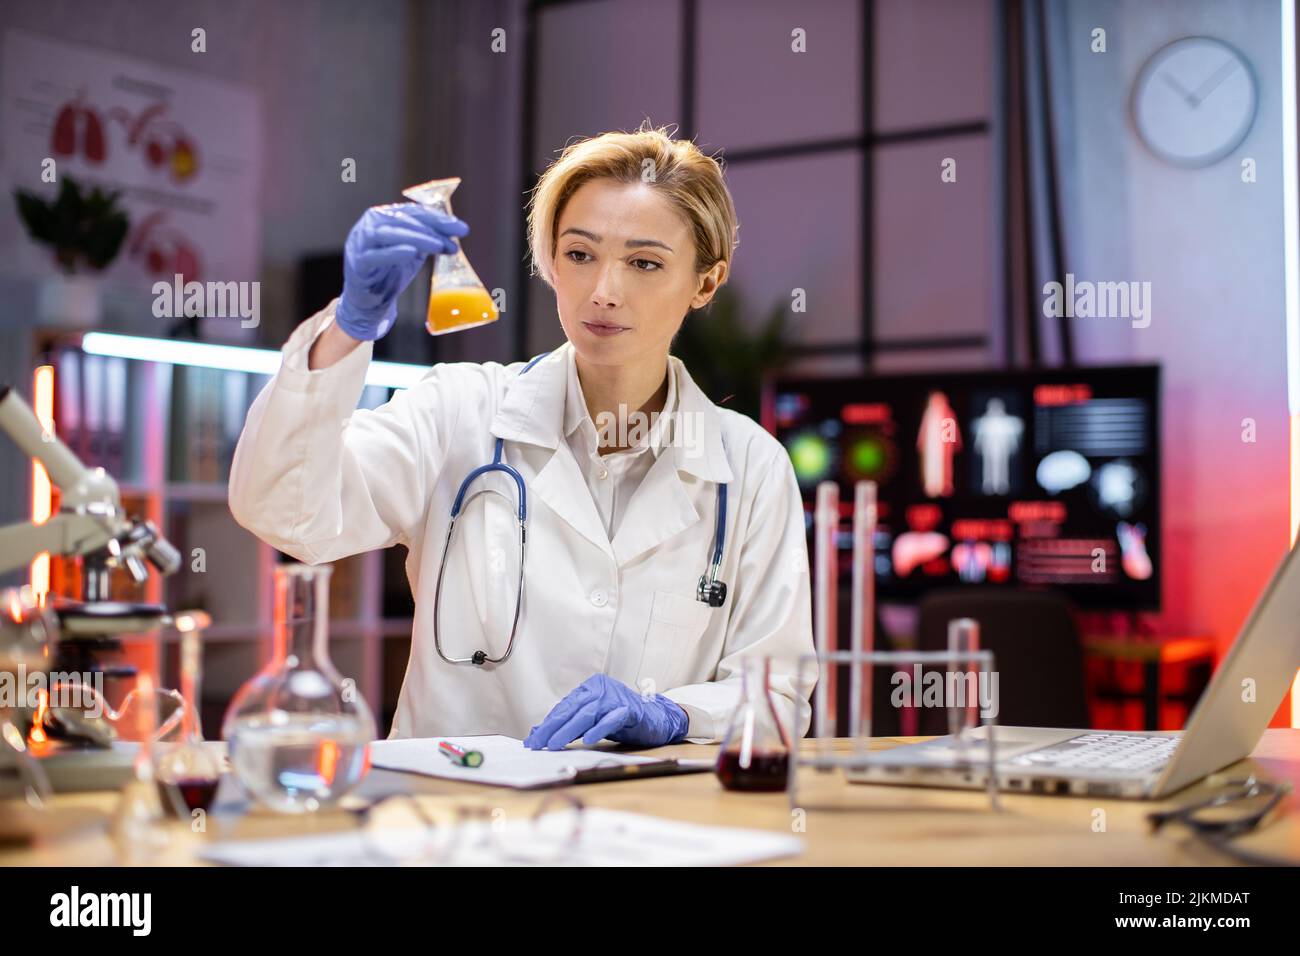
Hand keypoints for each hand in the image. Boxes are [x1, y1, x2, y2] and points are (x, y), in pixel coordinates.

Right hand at [335, 203, 468, 340]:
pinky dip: (393, 253)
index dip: (438, 218)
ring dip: (416, 237)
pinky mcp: (358, 264)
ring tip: (438, 245)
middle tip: (454, 238)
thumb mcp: (415, 252)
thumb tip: (458, 231)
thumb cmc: (391, 272)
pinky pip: (375, 256)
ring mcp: (361, 243)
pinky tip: (411, 252)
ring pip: (388, 234)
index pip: (413, 211)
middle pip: (402, 219)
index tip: (462, 229)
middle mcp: (370, 224)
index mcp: (385, 217)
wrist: (369, 301)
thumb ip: (430, 240)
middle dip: (431, 228)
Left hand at [524, 675, 689, 749]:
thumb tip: (537, 733)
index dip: (547, 723)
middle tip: (538, 744)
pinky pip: (611, 718)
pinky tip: (587, 740)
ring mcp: (616, 697)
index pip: (564, 706)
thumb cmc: (622, 720)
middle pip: (572, 709)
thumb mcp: (592, 721)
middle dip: (552, 728)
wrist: (657, 718)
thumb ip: (568, 724)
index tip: (533, 740)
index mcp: (590, 688)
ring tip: (554, 744)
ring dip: (569, 730)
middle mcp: (601, 688)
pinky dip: (598, 729)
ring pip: (587, 714)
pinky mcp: (630, 709)